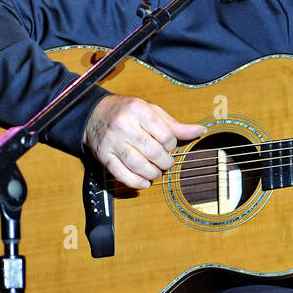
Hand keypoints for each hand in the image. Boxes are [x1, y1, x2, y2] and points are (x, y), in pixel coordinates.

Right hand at [83, 95, 205, 189]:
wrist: (93, 114)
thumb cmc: (127, 112)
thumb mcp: (151, 111)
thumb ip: (174, 124)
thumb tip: (199, 130)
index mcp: (138, 110)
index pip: (165, 135)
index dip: (171, 145)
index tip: (169, 146)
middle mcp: (124, 125)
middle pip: (153, 152)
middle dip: (165, 162)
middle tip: (165, 162)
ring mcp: (112, 142)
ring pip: (138, 165)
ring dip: (152, 173)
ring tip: (156, 172)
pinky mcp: (103, 156)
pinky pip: (121, 174)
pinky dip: (135, 182)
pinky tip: (144, 182)